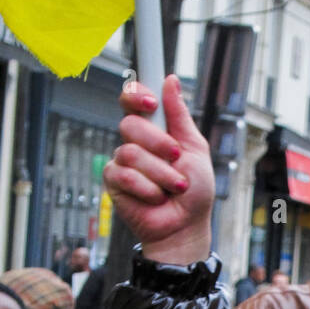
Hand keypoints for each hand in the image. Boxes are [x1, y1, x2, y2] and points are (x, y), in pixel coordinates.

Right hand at [103, 74, 214, 264]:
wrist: (186, 227)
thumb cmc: (194, 192)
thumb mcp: (195, 149)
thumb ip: (180, 116)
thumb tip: (171, 80)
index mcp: (153, 129)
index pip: (132, 100)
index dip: (136, 94)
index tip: (152, 102)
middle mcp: (134, 142)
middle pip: (130, 124)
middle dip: (158, 143)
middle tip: (176, 158)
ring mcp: (122, 162)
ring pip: (130, 153)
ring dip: (160, 173)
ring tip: (173, 188)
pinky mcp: (114, 183)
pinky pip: (124, 175)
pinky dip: (147, 188)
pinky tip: (156, 198)